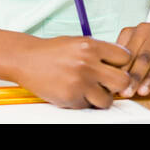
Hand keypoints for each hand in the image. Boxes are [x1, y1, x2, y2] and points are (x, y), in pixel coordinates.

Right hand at [15, 36, 133, 108]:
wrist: (25, 59)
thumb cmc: (52, 51)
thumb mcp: (77, 43)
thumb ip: (99, 52)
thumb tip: (122, 66)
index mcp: (90, 45)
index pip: (125, 57)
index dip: (121, 64)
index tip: (113, 67)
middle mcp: (87, 63)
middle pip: (123, 81)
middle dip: (117, 85)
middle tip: (107, 83)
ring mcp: (79, 81)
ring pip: (108, 100)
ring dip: (100, 98)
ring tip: (88, 90)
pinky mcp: (71, 97)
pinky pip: (88, 106)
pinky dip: (82, 102)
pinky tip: (72, 91)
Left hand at [115, 21, 149, 97]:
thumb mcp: (143, 57)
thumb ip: (130, 64)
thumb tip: (113, 82)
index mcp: (132, 31)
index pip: (119, 51)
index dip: (114, 68)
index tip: (109, 84)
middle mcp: (144, 29)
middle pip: (131, 54)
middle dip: (125, 74)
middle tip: (119, 91)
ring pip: (146, 57)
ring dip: (137, 77)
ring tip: (131, 92)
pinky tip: (146, 89)